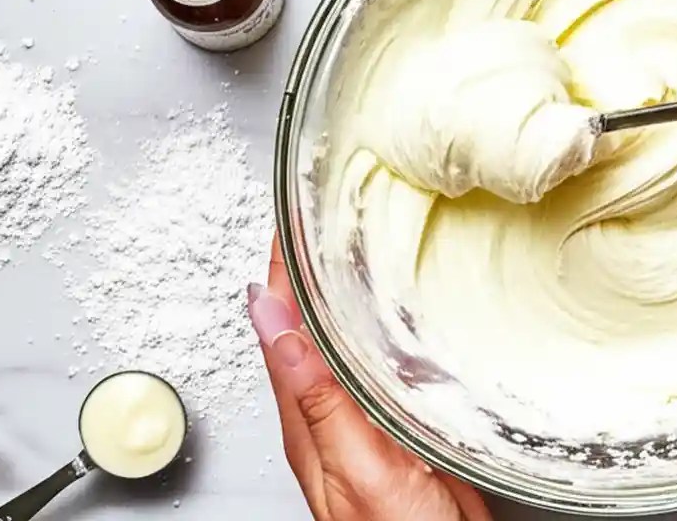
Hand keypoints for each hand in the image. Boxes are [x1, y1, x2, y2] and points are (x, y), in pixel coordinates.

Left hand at [248, 236, 491, 520]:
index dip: (284, 266)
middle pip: (315, 323)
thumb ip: (316, 398)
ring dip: (349, 289)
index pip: (285, 322)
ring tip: (357, 239)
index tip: (290, 215)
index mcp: (310, 418)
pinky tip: (401, 310)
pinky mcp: (408, 429)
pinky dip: (387, 325)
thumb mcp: (358, 467)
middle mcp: (335, 414)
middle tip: (325, 210)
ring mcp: (371, 421)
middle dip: (316, 265)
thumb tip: (268, 321)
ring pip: (350, 339)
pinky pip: (388, 363)